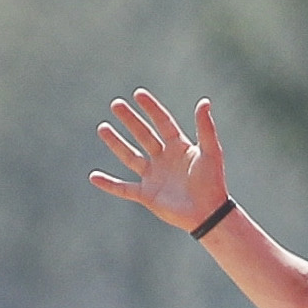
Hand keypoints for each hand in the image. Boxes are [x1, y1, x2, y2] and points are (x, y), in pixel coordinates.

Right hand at [90, 90, 227, 230]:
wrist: (209, 213)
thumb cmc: (213, 182)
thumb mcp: (211, 152)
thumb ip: (206, 127)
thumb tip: (205, 101)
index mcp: (179, 147)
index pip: (163, 122)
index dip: (151, 108)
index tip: (138, 93)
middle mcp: (164, 159)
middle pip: (143, 135)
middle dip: (130, 120)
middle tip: (116, 104)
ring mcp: (154, 176)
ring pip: (130, 156)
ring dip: (116, 143)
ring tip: (103, 127)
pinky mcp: (147, 195)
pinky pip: (123, 189)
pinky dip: (109, 184)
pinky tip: (94, 176)